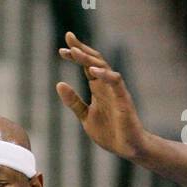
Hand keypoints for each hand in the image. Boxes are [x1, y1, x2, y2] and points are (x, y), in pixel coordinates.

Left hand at [56, 30, 148, 158]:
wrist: (128, 148)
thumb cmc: (110, 133)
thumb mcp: (85, 117)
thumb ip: (74, 102)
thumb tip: (59, 84)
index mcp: (98, 88)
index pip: (86, 66)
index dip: (75, 55)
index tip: (61, 49)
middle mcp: (106, 84)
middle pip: (94, 60)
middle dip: (81, 48)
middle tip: (68, 38)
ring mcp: (115, 90)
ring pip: (103, 67)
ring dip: (88, 58)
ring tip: (74, 52)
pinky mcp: (123, 98)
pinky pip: (115, 81)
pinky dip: (104, 74)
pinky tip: (92, 70)